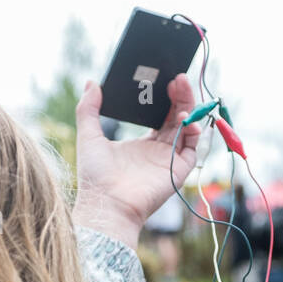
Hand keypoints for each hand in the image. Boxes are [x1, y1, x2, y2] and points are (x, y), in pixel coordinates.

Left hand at [71, 74, 200, 248]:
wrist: (105, 204)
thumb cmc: (95, 176)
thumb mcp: (89, 136)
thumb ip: (88, 109)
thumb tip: (91, 82)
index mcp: (141, 145)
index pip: (161, 116)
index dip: (166, 98)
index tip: (164, 80)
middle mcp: (158, 152)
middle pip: (177, 118)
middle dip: (180, 96)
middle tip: (177, 77)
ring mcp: (169, 161)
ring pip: (187, 128)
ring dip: (188, 107)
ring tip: (181, 87)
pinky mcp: (178, 171)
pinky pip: (193, 148)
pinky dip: (194, 131)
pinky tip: (185, 117)